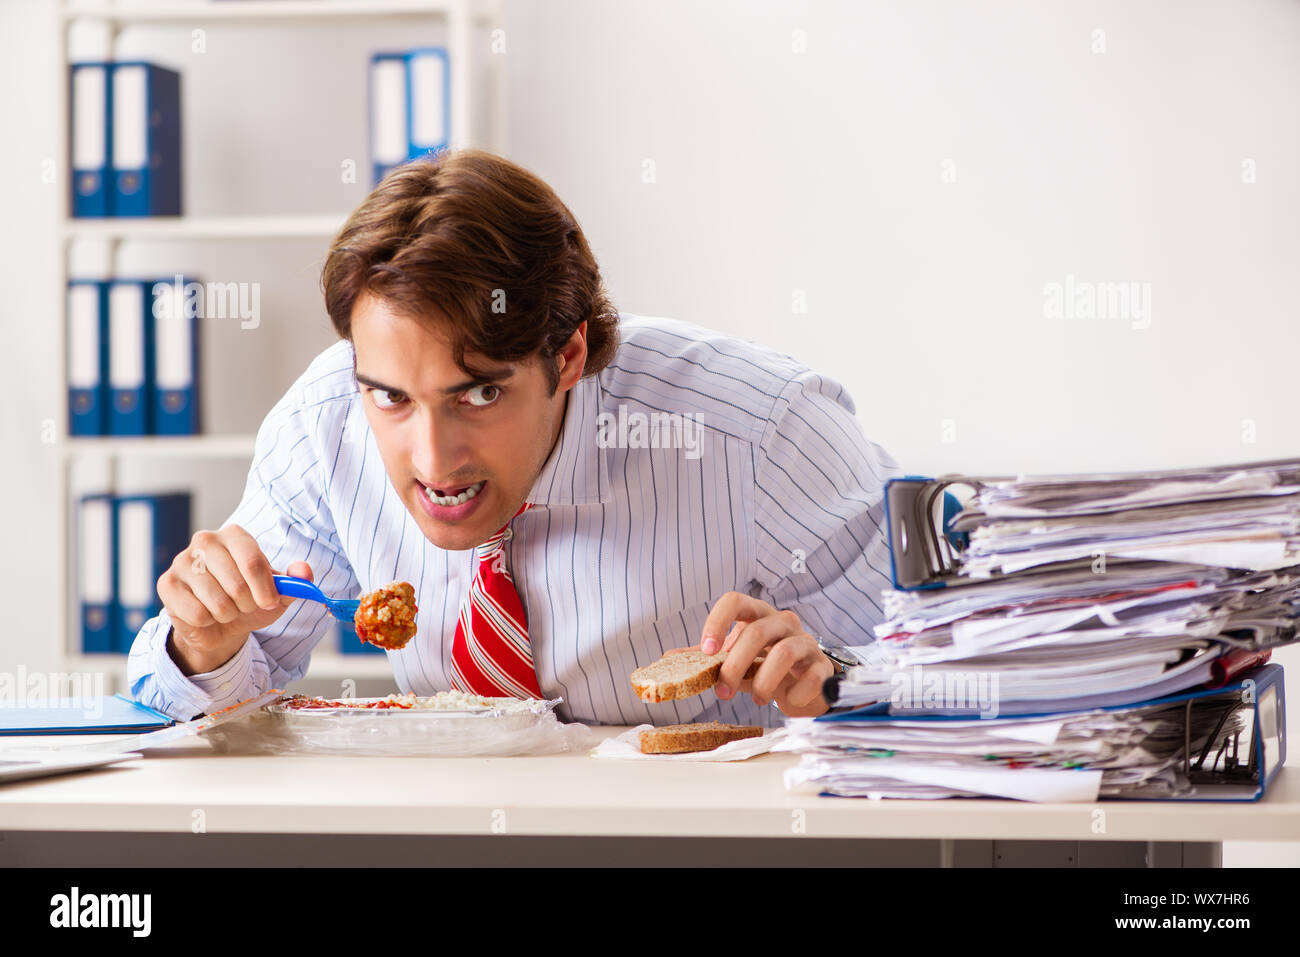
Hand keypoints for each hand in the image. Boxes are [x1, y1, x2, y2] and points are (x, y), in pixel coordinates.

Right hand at [158, 524, 309, 675]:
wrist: (219, 625)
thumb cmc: (250, 601)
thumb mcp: (278, 593)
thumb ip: (296, 581)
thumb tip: (304, 571)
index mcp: (234, 535)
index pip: (254, 562)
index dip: (265, 589)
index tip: (270, 603)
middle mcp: (205, 541)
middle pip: (237, 584)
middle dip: (247, 605)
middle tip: (243, 605)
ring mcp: (182, 561)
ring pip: (217, 602)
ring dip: (228, 614)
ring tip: (225, 609)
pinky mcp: (166, 584)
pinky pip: (197, 613)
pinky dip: (207, 621)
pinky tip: (204, 613)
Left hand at [697, 591, 834, 717]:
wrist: (805, 685)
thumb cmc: (765, 666)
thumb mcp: (735, 659)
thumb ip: (705, 659)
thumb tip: (668, 659)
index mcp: (757, 615)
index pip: (735, 601)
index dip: (718, 622)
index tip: (707, 652)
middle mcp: (783, 622)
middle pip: (756, 632)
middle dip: (734, 666)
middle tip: (722, 692)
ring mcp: (806, 642)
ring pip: (783, 653)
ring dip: (763, 683)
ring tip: (756, 699)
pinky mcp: (823, 665)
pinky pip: (810, 677)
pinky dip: (794, 693)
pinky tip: (787, 700)